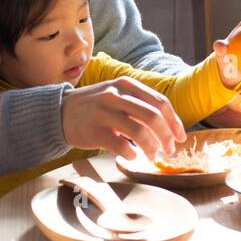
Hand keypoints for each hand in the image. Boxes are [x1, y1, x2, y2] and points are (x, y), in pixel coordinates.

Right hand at [61, 75, 186, 160]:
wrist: (60, 112)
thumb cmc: (95, 106)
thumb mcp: (117, 94)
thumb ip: (139, 103)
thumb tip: (168, 125)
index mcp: (126, 84)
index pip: (159, 102)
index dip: (174, 121)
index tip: (180, 137)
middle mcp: (116, 95)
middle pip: (152, 116)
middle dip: (166, 136)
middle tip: (169, 150)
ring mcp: (103, 112)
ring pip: (138, 131)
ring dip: (151, 147)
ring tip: (152, 156)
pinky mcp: (94, 130)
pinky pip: (120, 145)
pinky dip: (130, 153)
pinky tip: (131, 155)